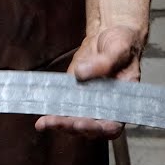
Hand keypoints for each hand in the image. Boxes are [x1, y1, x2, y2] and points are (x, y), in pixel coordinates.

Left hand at [35, 25, 143, 139]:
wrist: (108, 35)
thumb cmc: (122, 44)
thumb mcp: (118, 49)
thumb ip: (104, 63)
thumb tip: (81, 73)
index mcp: (122, 103)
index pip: (112, 126)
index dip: (98, 129)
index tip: (82, 123)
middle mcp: (105, 107)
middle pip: (89, 128)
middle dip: (72, 127)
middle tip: (57, 122)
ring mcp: (88, 103)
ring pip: (74, 121)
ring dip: (59, 124)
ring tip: (44, 123)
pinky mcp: (73, 94)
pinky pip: (63, 108)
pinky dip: (52, 114)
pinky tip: (41, 118)